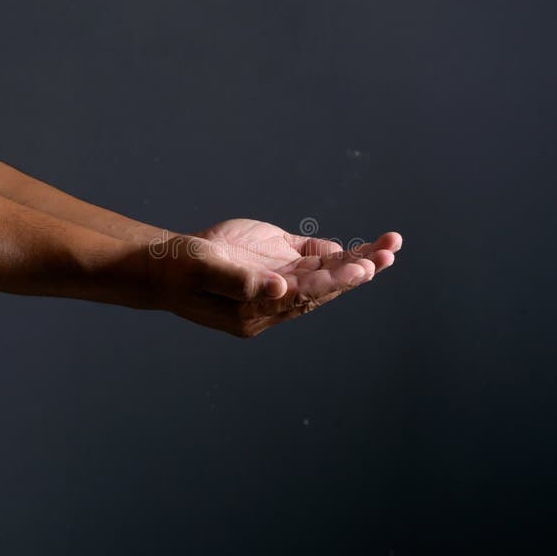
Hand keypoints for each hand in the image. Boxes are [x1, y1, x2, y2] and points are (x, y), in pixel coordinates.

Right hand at [146, 219, 401, 337]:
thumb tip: (279, 287)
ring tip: (391, 246)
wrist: (165, 264)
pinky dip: (339, 253)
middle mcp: (275, 298)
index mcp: (257, 309)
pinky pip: (314, 257)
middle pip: (324, 286)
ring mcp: (279, 279)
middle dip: (358, 269)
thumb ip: (241, 281)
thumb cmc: (179, 268)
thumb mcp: (204, 271)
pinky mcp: (277, 259)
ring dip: (358, 260)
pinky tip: (366, 248)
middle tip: (389, 253)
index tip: (364, 268)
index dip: (334, 281)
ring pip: (325, 272)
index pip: (304, 295)